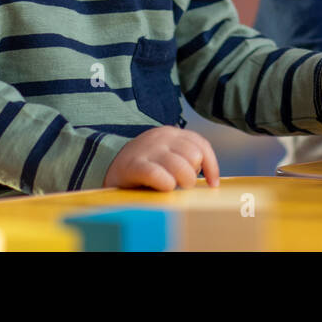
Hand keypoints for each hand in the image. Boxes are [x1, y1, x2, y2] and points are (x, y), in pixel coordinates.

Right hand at [104, 126, 219, 190]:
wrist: (108, 165)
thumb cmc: (145, 165)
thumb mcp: (167, 155)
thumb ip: (186, 158)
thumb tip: (212, 180)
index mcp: (172, 133)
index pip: (201, 146)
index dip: (211, 166)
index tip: (212, 184)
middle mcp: (162, 137)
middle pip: (194, 157)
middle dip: (192, 175)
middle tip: (179, 183)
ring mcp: (148, 150)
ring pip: (181, 167)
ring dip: (181, 182)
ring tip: (172, 187)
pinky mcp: (135, 165)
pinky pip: (158, 175)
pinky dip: (166, 184)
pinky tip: (163, 188)